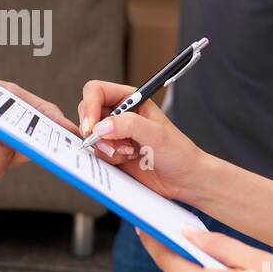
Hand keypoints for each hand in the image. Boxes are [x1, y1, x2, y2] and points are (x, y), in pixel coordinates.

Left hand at [0, 79, 75, 185]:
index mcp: (20, 141)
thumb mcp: (2, 95)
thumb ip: (34, 107)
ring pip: (0, 144)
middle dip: (9, 120)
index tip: (77, 135)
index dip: (63, 142)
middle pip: (26, 141)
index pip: (49, 143)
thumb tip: (64, 122)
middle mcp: (9, 159)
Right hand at [76, 80, 211, 202]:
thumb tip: (101, 126)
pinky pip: (96, 154)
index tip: (91, 127)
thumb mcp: (156, 134)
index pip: (96, 91)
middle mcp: (120, 115)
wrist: (184, 180)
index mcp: (131, 100)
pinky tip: (126, 161)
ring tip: (130, 153)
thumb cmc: (178, 152)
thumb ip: (128, 125)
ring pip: (91, 137)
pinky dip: (107, 160)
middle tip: (114, 145)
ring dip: (107, 149)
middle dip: (97, 132)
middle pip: (88, 114)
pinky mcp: (112, 153)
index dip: (89, 106)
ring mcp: (114, 135)